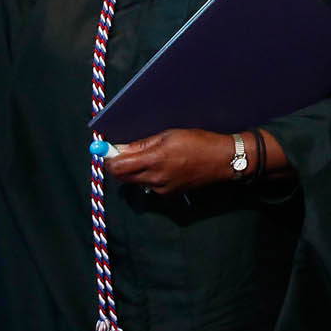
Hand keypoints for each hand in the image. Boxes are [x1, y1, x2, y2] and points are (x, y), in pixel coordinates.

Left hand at [105, 129, 234, 194]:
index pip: (119, 166)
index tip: (107, 151)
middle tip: (123, 155)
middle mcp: (155, 177)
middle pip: (123, 177)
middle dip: (119, 166)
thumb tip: (122, 149)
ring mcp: (162, 188)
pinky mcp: (168, 194)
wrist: (222, 161)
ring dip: (134, 172)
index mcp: (155, 159)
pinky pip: (150, 186)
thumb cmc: (198, 141)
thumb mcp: (170, 135)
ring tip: (149, 159)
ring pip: (136, 182)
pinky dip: (148, 177)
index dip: (109, 159)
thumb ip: (144, 144)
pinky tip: (163, 168)